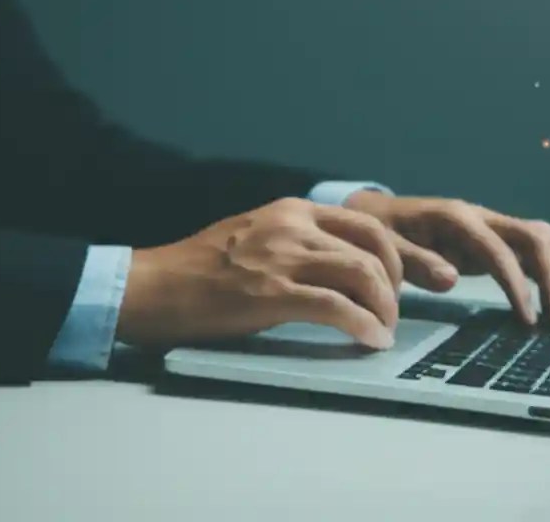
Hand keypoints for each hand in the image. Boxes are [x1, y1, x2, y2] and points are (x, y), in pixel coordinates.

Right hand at [115, 198, 403, 350]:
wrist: (153, 286)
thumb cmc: (200, 269)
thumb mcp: (258, 235)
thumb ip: (299, 241)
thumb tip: (342, 267)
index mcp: (293, 209)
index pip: (367, 222)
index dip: (394, 255)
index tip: (396, 284)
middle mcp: (294, 224)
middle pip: (374, 247)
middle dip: (395, 284)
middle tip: (392, 313)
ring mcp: (283, 256)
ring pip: (363, 274)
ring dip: (384, 308)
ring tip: (383, 330)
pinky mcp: (272, 292)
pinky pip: (337, 307)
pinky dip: (362, 325)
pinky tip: (369, 340)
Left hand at [344, 192, 549, 323]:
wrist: (375, 215)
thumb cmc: (380, 234)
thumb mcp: (388, 249)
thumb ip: (416, 264)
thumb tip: (453, 279)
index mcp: (456, 219)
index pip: (498, 250)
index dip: (517, 284)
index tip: (527, 319)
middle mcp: (481, 217)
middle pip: (532, 236)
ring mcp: (489, 225)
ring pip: (539, 235)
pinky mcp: (492, 238)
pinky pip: (531, 245)